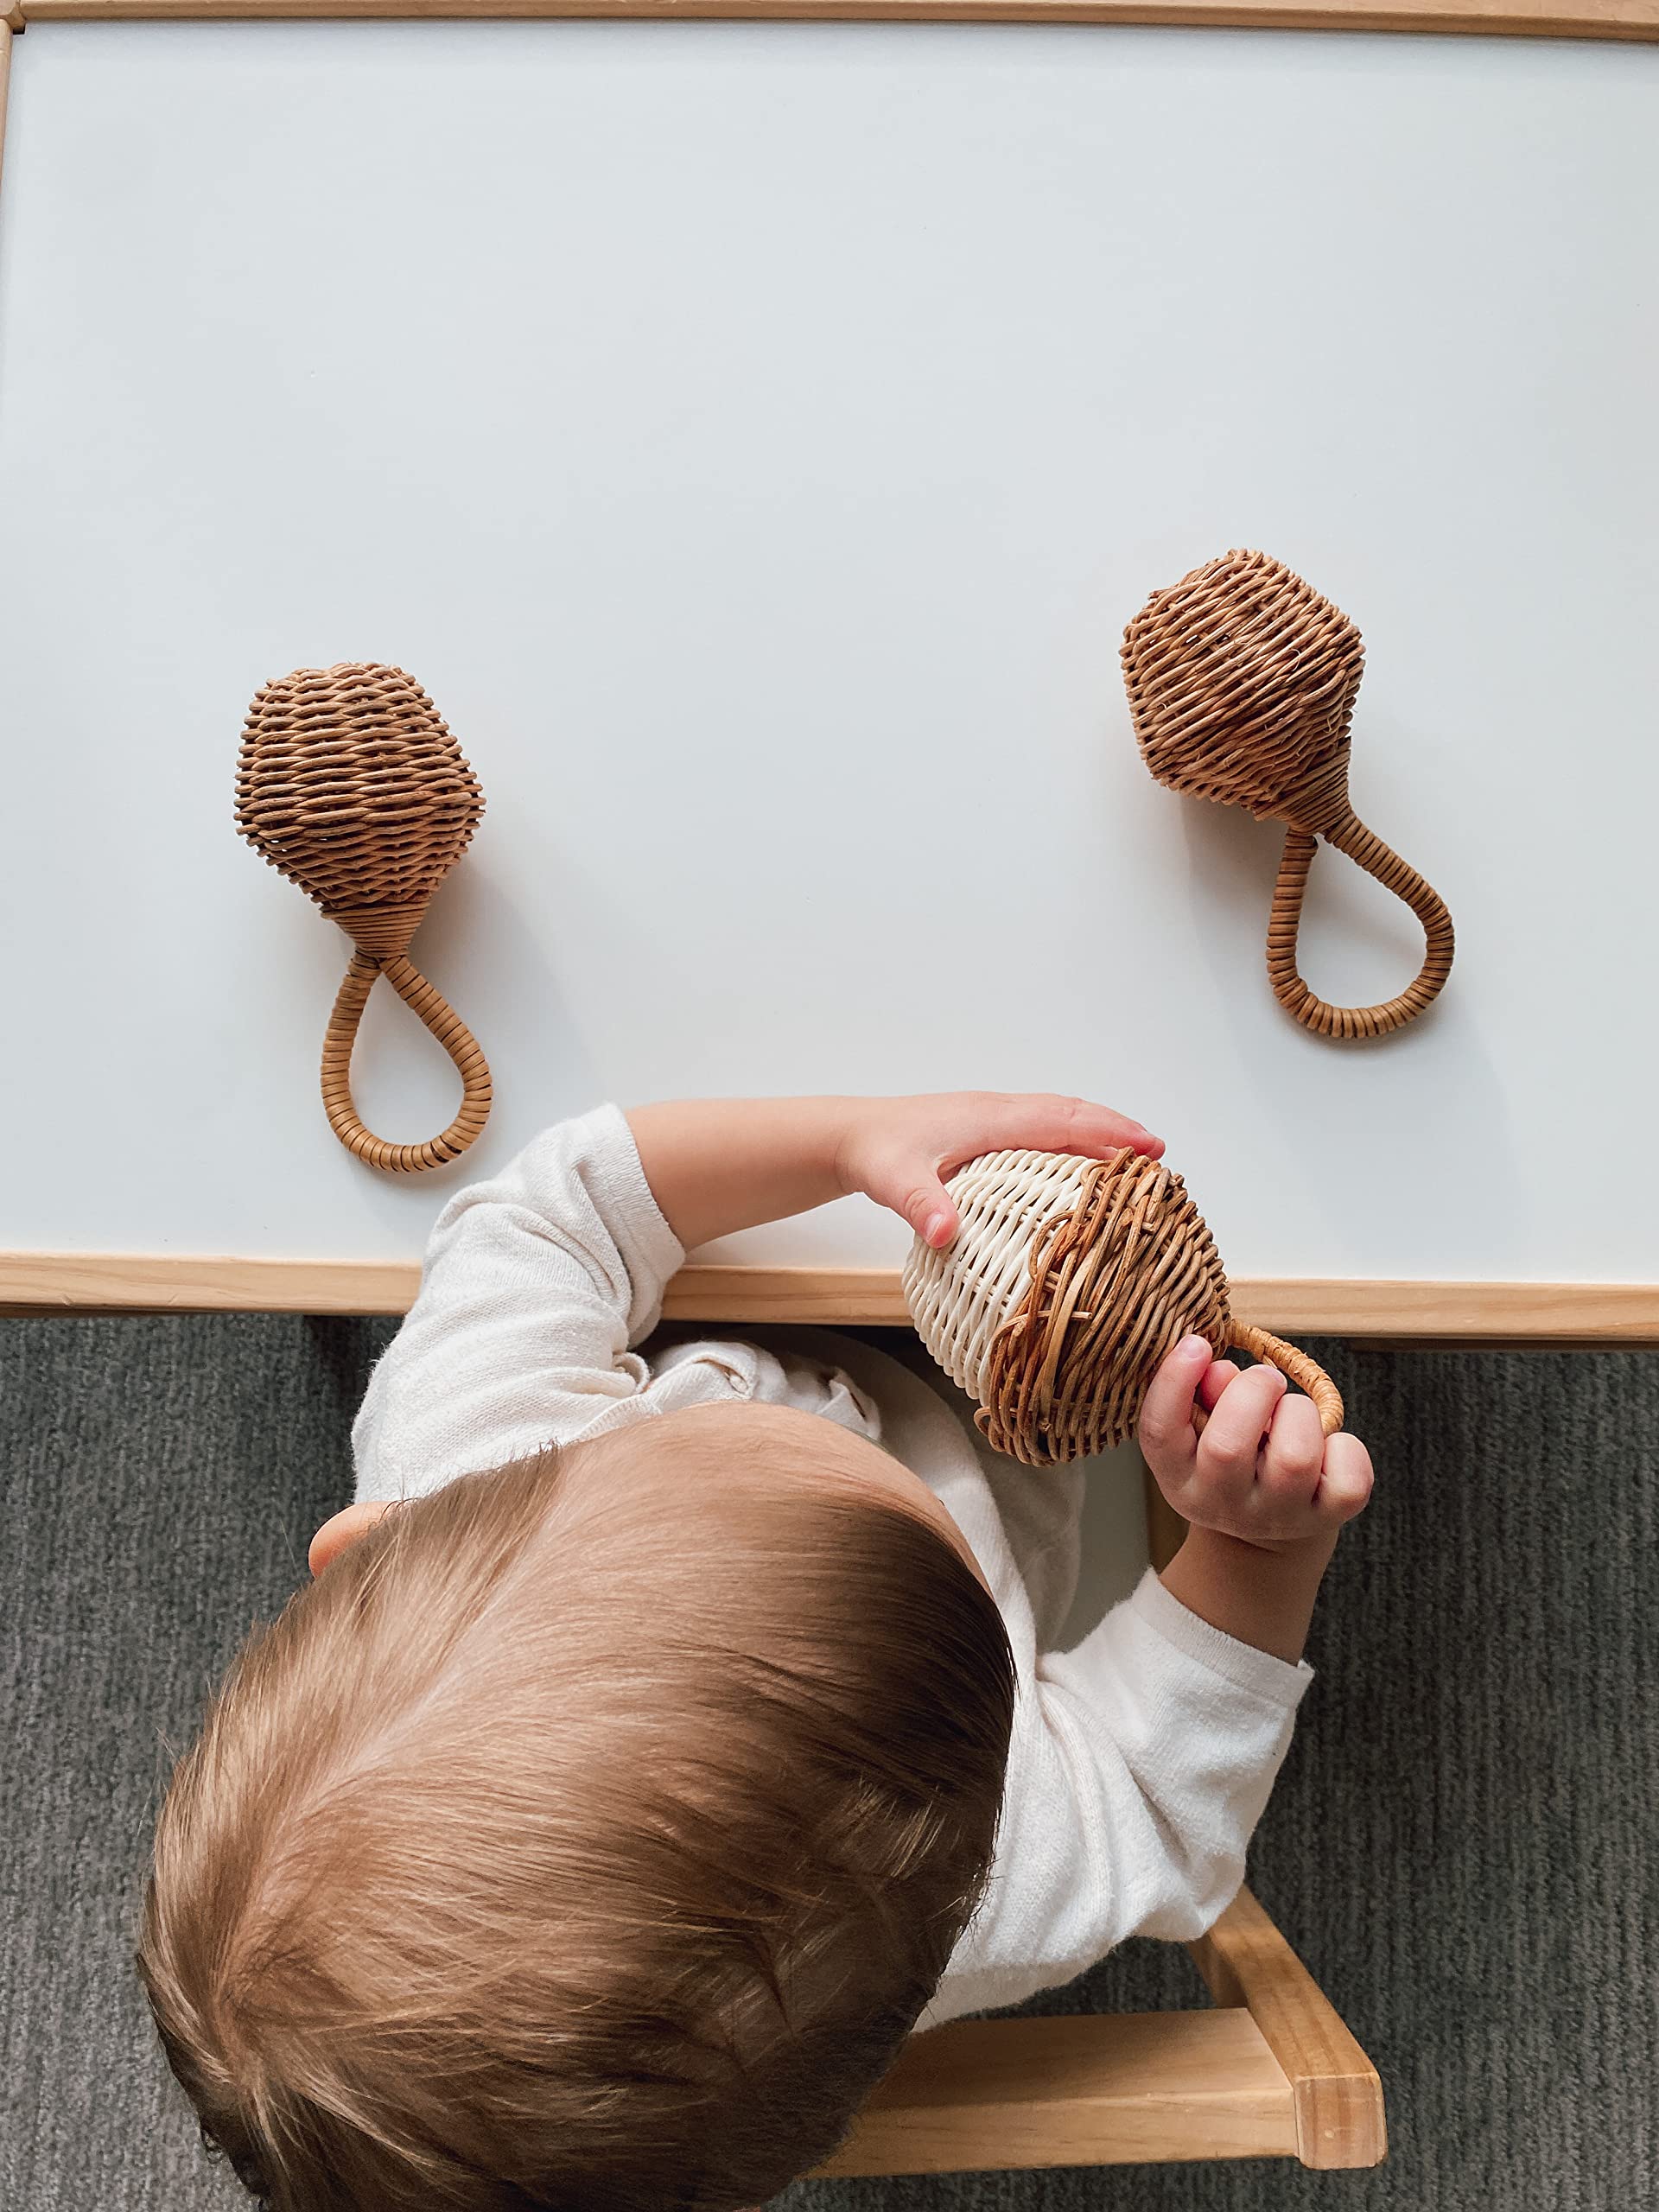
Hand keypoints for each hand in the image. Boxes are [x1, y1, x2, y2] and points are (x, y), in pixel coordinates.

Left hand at [834, 1092, 1162, 1247]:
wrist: (848, 1136)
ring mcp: (992, 1120)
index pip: (1061, 1120)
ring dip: (1096, 1132)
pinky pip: (1040, 1130)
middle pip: (1071, 1112)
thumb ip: (921, 1205)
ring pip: (1057, 1118)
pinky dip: (1070, 1141)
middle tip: (1159, 1155)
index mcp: (989, 1119)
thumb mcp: (893, 1182)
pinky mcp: (983, 1132)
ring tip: (1133, 1160)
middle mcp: (997, 1113)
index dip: (1108, 1132)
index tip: (1148, 1148)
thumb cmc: (875, 1154)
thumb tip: (944, 1232)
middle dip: (1116, 1129)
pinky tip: (1077, 1166)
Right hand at [1139, 1336, 1372, 1554]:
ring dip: (1299, 1414)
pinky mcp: (1326, 1518)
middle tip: (1266, 1379)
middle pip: (1227, 1447)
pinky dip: (1345, 1447)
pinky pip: (1349, 1480)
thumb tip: (1219, 1369)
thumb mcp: (1204, 1427)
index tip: (1198, 1343)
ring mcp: (1276, 1516)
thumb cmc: (1232, 1455)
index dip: (1175, 1381)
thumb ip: (1204, 1394)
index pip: (1160, 1431)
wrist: (1266, 1527)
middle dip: (1254, 1390)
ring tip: (1293, 1414)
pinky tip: (1327, 1445)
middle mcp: (1222, 1503)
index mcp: (1179, 1475)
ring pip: (1295, 1458)